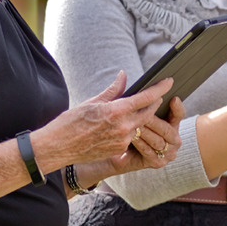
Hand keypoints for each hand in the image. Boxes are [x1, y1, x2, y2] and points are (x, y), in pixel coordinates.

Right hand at [37, 72, 180, 174]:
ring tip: (139, 108)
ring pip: (140, 124)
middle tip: (157, 94)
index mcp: (116, 111)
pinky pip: (131, 136)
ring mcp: (122, 140)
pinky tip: (124, 123)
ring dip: (142, 116)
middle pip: (148, 112)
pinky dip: (131, 128)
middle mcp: (123, 127)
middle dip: (154, 102)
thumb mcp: (91, 102)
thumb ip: (113, 90)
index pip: (146, 97)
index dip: (160, 88)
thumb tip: (124, 76)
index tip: (169, 81)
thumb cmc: (70, 122)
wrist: (57, 148)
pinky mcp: (118, 150)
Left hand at [107, 94, 185, 174]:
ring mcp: (168, 152)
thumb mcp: (129, 110)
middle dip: (154, 120)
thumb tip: (122, 74)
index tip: (173, 98)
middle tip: (144, 113)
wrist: (115, 153)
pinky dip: (141, 144)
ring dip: (146, 132)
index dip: (177, 107)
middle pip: (167, 128)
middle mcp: (173, 138)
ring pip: (158, 139)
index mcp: (171, 123)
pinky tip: (133, 137)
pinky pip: (150, 151)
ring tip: (136, 124)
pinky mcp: (158, 162)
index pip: (178, 114)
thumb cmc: (125, 129)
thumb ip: (128, 95)